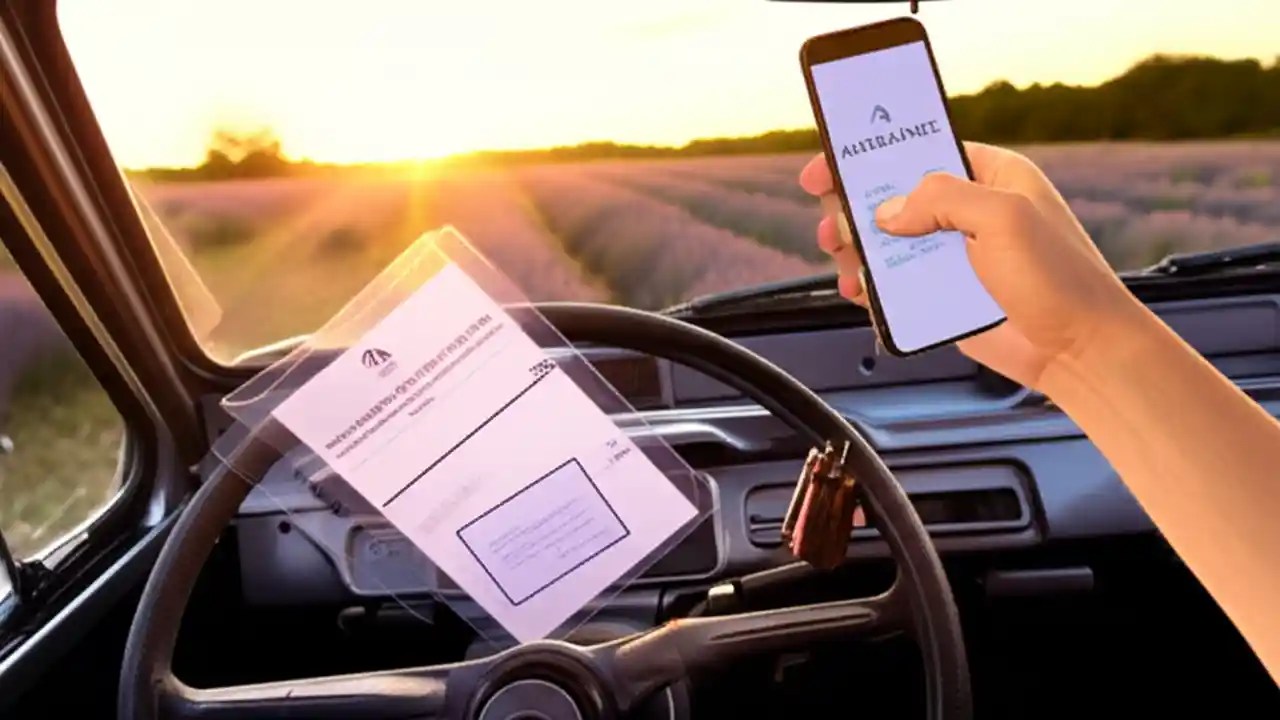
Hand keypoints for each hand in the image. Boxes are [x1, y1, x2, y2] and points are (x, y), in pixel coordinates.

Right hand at [798, 142, 1139, 390]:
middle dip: (854, 208)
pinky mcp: (945, 294)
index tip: (828, 165)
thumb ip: (943, 199)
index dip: (869, 154)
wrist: (1080, 352)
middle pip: (893, 197)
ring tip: (845, 261)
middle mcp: (969, 211)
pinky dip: (871, 285)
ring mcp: (954, 254)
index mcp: (989, 176)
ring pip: (888, 243)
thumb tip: (889, 209)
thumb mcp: (1004, 219)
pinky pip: (896, 284)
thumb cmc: (1063, 281)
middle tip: (834, 225)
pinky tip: (860, 289)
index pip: (918, 150)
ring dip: (857, 250)